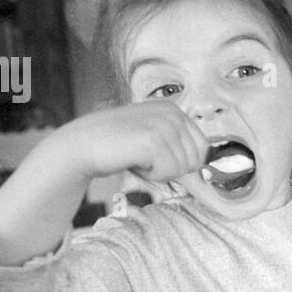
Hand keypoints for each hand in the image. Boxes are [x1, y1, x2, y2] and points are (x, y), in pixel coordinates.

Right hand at [49, 100, 211, 186]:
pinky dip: (150, 174)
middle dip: (172, 168)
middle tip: (144, 158)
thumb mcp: (155, 141)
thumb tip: (210, 181)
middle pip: (196, 160)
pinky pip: (169, 172)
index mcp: (174, 110)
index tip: (157, 158)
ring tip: (136, 157)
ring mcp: (164, 125)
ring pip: (183, 168)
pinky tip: (132, 159)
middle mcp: (172, 113)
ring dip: (159, 171)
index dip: (183, 162)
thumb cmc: (118, 148)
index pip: (203, 148)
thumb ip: (179, 150)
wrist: (82, 144)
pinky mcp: (154, 140)